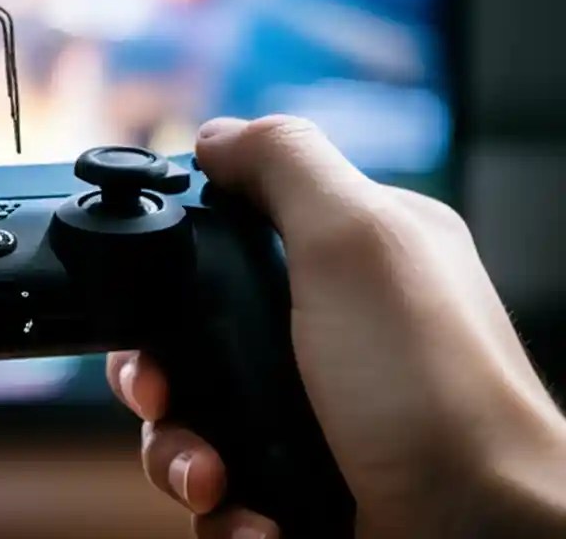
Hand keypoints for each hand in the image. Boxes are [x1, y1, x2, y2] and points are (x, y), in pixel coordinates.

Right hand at [108, 115, 565, 537]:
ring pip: (190, 420)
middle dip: (157, 380)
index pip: (225, 236)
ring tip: (213, 481)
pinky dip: (222, 508)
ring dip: (180, 456)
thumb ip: (285, 165)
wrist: (479, 536)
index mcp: (346, 257)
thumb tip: (214, 134)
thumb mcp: (357, 241)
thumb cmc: (434, 393)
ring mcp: (310, 411)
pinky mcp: (297, 481)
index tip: (152, 309)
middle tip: (163, 401)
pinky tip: (251, 520)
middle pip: (187, 340)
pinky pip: (220, 488)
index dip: (173, 270)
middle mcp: (323, 331)